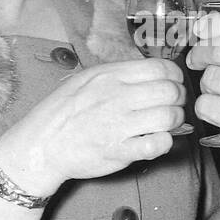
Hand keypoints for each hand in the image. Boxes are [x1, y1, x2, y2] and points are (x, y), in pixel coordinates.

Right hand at [0, 60, 183, 195]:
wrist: (41, 146)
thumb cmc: (63, 112)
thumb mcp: (86, 79)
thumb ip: (119, 74)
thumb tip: (153, 74)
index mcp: (110, 76)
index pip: (162, 68)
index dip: (175, 77)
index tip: (173, 85)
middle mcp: (116, 97)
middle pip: (170, 91)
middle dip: (179, 99)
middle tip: (172, 106)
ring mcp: (118, 125)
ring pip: (169, 117)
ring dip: (174, 121)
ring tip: (165, 125)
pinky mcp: (119, 151)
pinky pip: (157, 144)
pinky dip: (164, 143)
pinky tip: (156, 141)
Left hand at [187, 11, 219, 189]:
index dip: (215, 23)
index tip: (204, 28)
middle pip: (219, 48)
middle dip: (201, 51)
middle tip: (197, 57)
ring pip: (210, 77)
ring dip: (207, 82)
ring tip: (216, 88)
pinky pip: (208, 107)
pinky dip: (207, 107)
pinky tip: (217, 109)